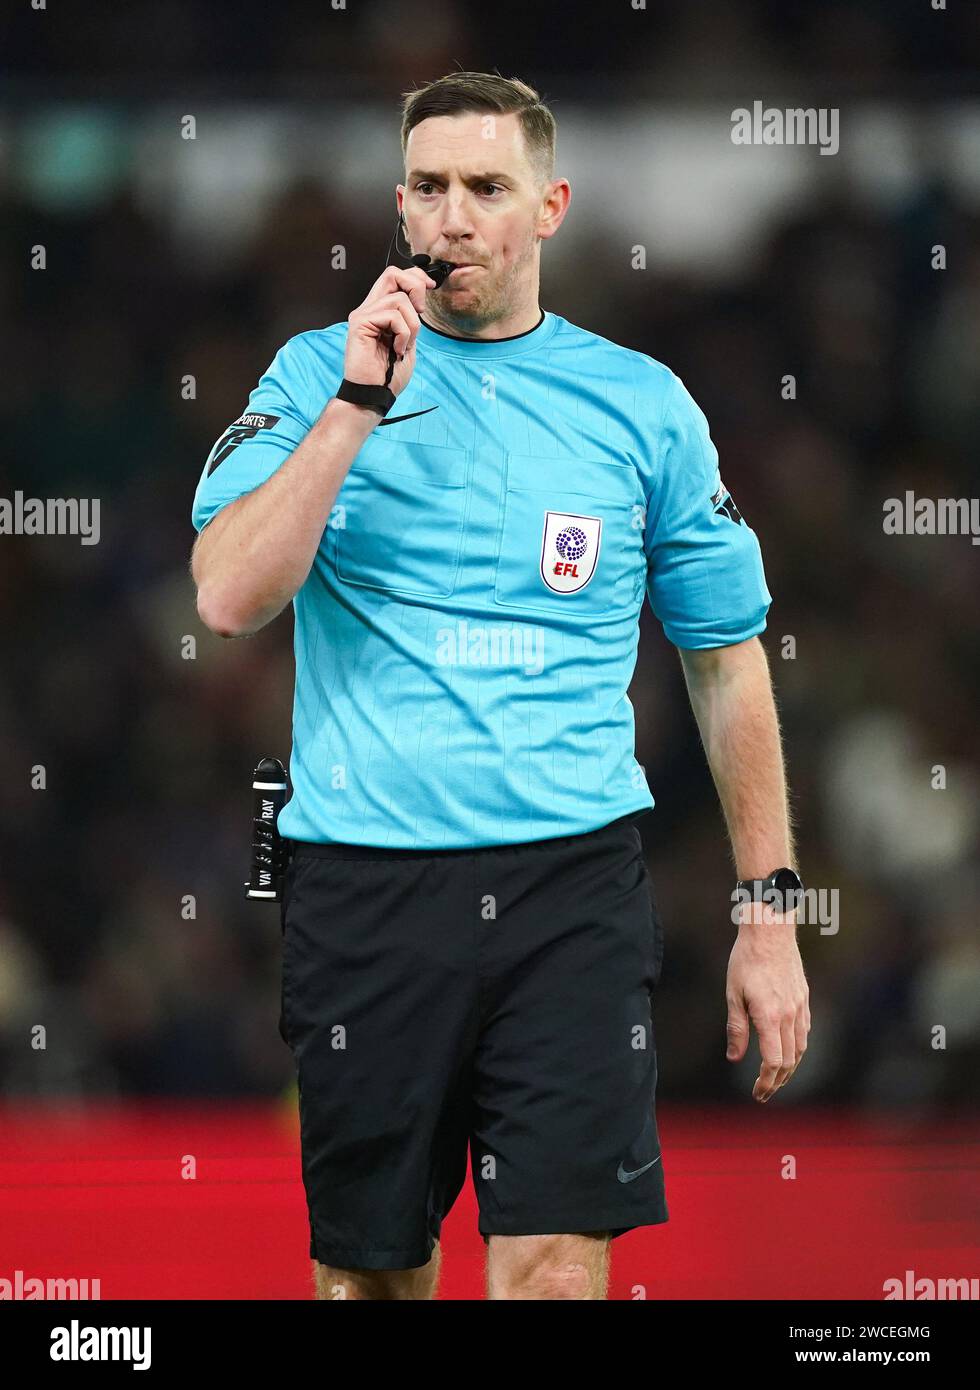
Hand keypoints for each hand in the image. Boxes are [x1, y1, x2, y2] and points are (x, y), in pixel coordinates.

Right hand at [344, 265, 435, 400]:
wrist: (373, 395)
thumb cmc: (389, 376)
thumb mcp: (408, 342)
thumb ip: (411, 320)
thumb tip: (420, 301)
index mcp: (379, 311)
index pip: (395, 277)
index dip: (415, 276)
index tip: (431, 287)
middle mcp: (369, 308)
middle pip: (392, 274)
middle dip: (415, 287)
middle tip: (420, 312)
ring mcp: (363, 314)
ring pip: (399, 299)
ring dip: (412, 325)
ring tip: (404, 346)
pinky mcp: (360, 323)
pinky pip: (393, 315)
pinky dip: (403, 333)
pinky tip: (397, 350)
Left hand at [725, 902, 809, 1101]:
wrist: (770, 930)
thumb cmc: (746, 959)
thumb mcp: (733, 994)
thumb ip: (736, 1028)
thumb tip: (735, 1058)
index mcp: (770, 1016)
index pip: (773, 1061)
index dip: (766, 1082)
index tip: (757, 1093)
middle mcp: (789, 1015)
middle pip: (789, 1061)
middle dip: (777, 1081)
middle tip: (764, 1094)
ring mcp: (800, 1007)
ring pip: (801, 1048)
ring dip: (790, 1068)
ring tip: (777, 1079)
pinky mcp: (804, 998)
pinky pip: (805, 1032)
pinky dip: (798, 1049)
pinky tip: (789, 1052)